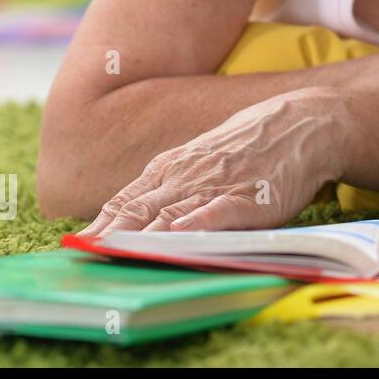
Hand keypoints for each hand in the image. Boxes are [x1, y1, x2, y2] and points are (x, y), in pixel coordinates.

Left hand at [76, 87, 343, 235]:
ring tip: (116, 252)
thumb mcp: (201, 157)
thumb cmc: (250, 145)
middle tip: (86, 255)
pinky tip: (180, 235)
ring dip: (141, 235)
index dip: (101, 224)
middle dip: (110, 235)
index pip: (126, 199)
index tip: (77, 245)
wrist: (302, 123)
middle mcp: (187, 175)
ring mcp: (217, 185)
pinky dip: (197, 224)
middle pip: (139, 210)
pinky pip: (218, 212)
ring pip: (171, 214)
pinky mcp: (249, 197)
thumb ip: (170, 183)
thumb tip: (131, 212)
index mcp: (172, 166)